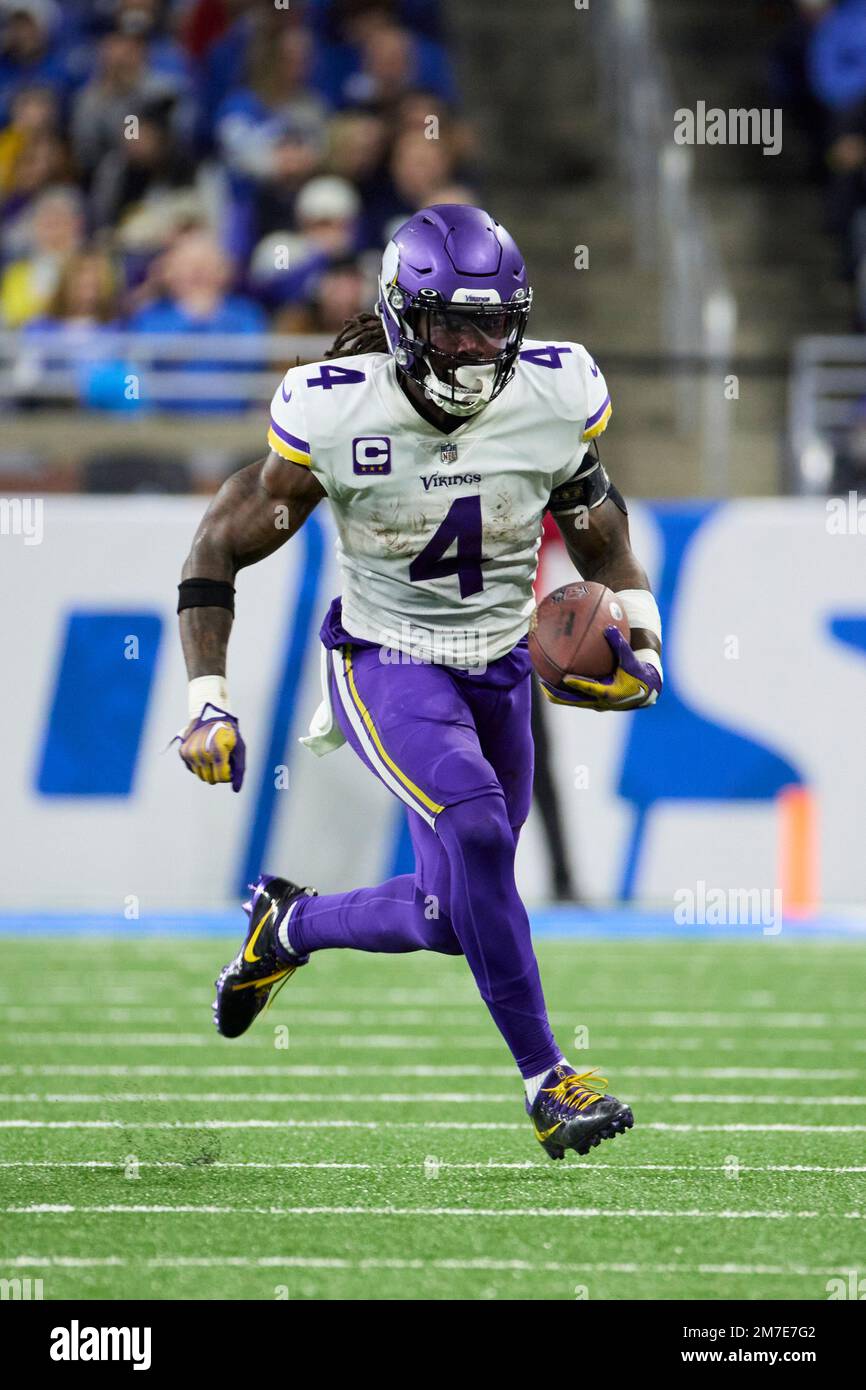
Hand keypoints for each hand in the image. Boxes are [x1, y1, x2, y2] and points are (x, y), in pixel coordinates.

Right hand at [174, 703, 245, 789]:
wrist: (211, 714)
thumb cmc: (229, 733)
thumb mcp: (239, 748)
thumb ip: (239, 770)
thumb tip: (236, 790)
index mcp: (216, 751)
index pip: (222, 778)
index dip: (229, 773)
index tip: (231, 761)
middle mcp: (200, 753)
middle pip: (211, 779)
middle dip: (219, 771)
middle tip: (223, 756)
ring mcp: (190, 752)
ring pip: (201, 776)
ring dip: (209, 769)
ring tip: (213, 753)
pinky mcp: (183, 752)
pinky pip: (192, 769)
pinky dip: (200, 764)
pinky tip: (204, 752)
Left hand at [538, 627, 661, 710]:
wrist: (646, 691)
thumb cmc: (638, 673)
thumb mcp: (631, 660)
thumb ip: (620, 645)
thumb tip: (609, 627)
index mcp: (610, 693)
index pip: (590, 688)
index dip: (577, 684)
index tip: (565, 677)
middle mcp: (600, 702)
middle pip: (573, 700)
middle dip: (556, 693)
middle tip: (542, 683)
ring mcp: (595, 704)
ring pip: (571, 702)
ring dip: (556, 694)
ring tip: (542, 683)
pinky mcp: (593, 703)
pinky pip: (575, 698)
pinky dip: (564, 691)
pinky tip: (554, 679)